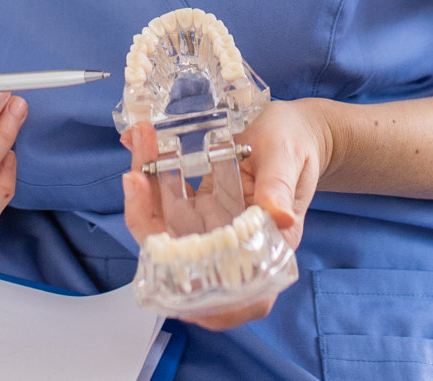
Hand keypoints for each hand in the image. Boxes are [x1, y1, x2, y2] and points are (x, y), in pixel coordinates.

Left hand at [121, 100, 327, 330]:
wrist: (290, 127)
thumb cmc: (296, 145)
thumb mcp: (288, 159)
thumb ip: (279, 187)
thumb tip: (280, 218)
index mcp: (267, 251)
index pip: (237, 299)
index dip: (204, 306)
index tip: (169, 282)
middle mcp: (232, 249)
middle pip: (180, 262)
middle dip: (146, 218)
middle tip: (136, 177)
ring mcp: (210, 229)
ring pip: (163, 227)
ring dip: (142, 189)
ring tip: (141, 142)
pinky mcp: (195, 208)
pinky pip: (163, 201)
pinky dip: (148, 174)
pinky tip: (141, 141)